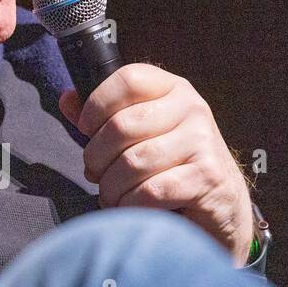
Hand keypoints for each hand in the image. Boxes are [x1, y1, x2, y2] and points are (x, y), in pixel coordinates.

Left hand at [59, 63, 253, 264]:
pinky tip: (132, 207)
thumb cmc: (168, 164)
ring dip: (111, 186)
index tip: (86, 129)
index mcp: (172, 89)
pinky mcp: (208, 178)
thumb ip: (100, 116)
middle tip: (95, 173)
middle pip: (120, 126)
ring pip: (132, 162)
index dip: (96, 105)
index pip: (127, 79)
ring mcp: (203, 142)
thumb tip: (67, 98)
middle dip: (96, 157)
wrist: (221, 204)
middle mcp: (192, 108)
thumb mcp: (137, 133)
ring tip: (113, 194)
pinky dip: (130, 205)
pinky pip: (150, 191)